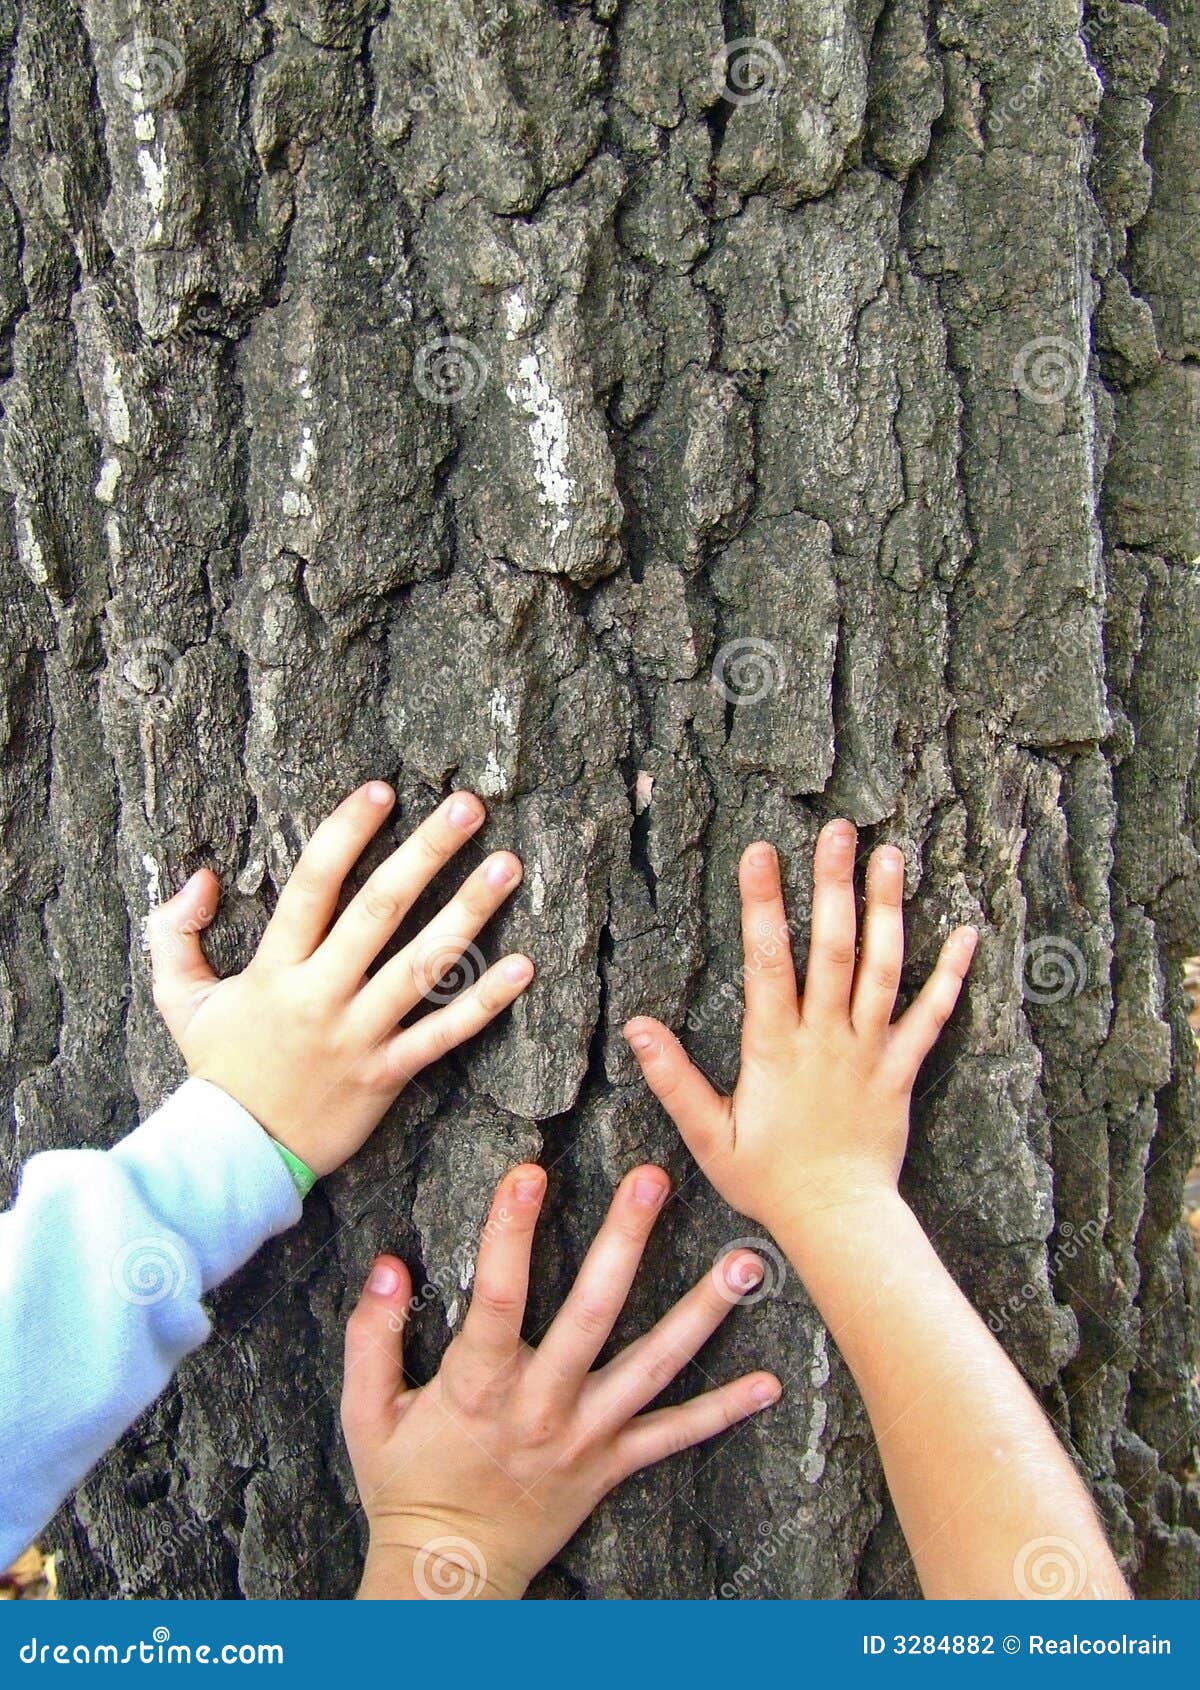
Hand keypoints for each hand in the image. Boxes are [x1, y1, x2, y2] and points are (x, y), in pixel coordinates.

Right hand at [147, 782, 531, 1175]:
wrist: (233, 1156)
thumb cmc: (217, 1069)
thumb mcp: (178, 998)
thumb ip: (175, 932)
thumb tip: (200, 877)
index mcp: (274, 968)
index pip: (313, 884)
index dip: (347, 832)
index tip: (384, 789)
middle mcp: (320, 994)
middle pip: (379, 910)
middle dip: (425, 851)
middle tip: (469, 805)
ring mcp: (358, 1034)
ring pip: (422, 964)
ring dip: (469, 911)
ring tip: (508, 866)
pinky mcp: (387, 1074)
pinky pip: (443, 1034)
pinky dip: (486, 1003)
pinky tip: (524, 966)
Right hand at [341, 1163, 780, 1598]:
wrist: (447, 1576)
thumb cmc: (405, 1484)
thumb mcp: (366, 1413)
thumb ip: (372, 1334)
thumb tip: (388, 1263)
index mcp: (479, 1385)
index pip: (497, 1297)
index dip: (510, 1233)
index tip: (528, 1172)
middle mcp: (542, 1406)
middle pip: (591, 1315)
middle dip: (624, 1241)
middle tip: (653, 1180)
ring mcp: (586, 1436)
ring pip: (652, 1368)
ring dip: (702, 1313)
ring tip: (745, 1263)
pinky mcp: (612, 1465)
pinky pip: (675, 1437)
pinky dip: (723, 1410)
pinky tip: (767, 1383)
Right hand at [622, 820, 976, 1233]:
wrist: (838, 1222)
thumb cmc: (768, 1180)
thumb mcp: (708, 1136)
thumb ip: (674, 1079)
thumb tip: (636, 1027)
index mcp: (775, 1048)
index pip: (768, 961)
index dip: (763, 904)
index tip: (761, 852)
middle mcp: (827, 1038)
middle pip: (832, 948)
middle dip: (832, 885)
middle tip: (838, 830)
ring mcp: (870, 1050)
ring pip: (883, 969)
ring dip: (888, 910)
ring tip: (890, 856)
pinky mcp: (902, 1069)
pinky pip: (932, 1017)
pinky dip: (951, 975)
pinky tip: (966, 932)